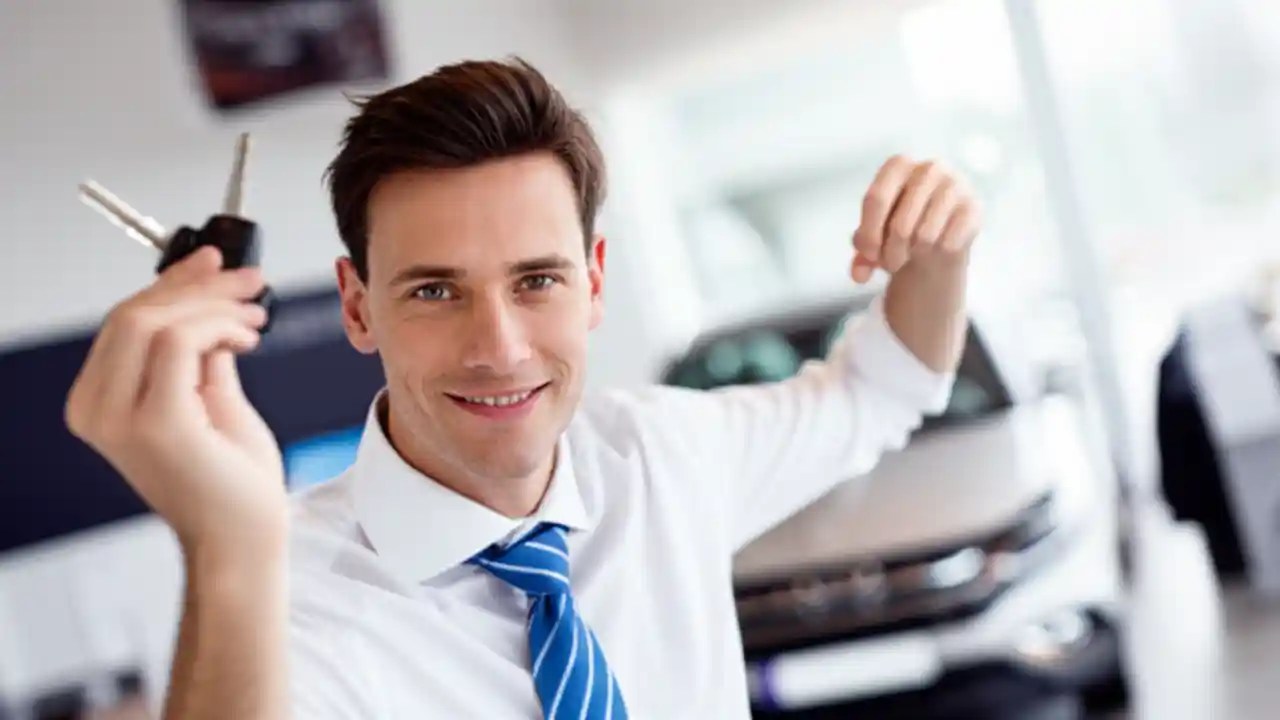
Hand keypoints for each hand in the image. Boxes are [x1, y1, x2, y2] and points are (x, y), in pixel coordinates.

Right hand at [65, 246, 285, 555]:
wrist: (244, 536)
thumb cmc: (230, 479)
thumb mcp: (209, 398)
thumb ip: (200, 353)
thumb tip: (208, 300)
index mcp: (100, 403)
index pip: (124, 322)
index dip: (171, 283)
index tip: (215, 263)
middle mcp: (97, 410)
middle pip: (134, 314)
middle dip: (198, 285)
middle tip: (249, 281)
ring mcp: (120, 419)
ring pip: (154, 321)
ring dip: (215, 305)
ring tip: (256, 316)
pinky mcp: (157, 423)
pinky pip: (179, 343)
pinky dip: (219, 327)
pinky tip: (248, 338)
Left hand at [851, 156, 981, 282]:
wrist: (939, 230)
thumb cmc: (899, 226)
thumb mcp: (873, 236)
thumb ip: (862, 254)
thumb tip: (859, 275)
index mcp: (898, 165)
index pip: (876, 199)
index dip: (869, 234)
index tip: (870, 256)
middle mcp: (929, 168)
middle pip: (900, 226)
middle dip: (891, 254)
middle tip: (892, 263)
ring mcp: (956, 184)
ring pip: (924, 237)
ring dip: (914, 255)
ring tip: (912, 252)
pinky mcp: (974, 207)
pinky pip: (949, 243)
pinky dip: (938, 254)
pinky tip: (937, 248)